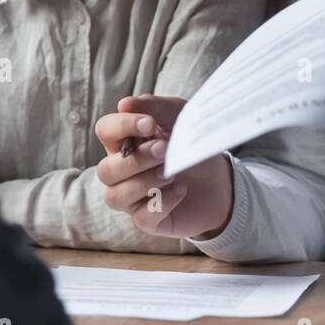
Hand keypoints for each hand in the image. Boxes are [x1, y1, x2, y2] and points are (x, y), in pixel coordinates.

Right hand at [95, 95, 233, 239]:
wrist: (219, 179)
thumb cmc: (190, 145)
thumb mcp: (179, 118)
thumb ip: (154, 107)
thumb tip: (124, 104)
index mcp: (124, 142)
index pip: (105, 131)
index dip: (121, 126)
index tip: (150, 124)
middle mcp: (121, 171)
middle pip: (106, 170)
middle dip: (136, 160)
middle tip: (165, 150)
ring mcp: (132, 198)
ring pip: (115, 197)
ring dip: (143, 183)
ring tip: (171, 173)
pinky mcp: (148, 220)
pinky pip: (141, 218)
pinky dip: (162, 203)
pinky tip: (180, 190)